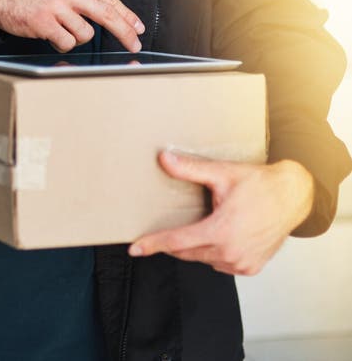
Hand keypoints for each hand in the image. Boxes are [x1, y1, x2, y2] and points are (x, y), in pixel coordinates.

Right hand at [0, 0, 144, 52]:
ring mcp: (55, 7)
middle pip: (106, 14)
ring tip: (59, 30)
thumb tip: (107, 12)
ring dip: (76, 38)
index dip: (127, 15)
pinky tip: (50, 35)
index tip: (138, 27)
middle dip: (124, 32)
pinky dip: (61, 44)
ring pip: (85, 34)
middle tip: (134, 44)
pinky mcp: (43, 23)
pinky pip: (66, 42)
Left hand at [128, 150, 314, 275]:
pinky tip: (216, 239)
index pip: (177, 242)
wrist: (293, 196)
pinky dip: (214, 254)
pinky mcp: (251, 267)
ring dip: (195, 247)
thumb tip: (164, 159)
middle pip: (188, 252)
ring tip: (196, 228)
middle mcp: (230, 253)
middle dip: (172, 244)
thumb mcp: (222, 173)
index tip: (135, 248)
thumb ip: (190, 169)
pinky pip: (222, 264)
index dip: (154, 244)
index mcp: (220, 232)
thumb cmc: (260, 184)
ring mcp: (242, 263)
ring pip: (205, 259)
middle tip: (159, 234)